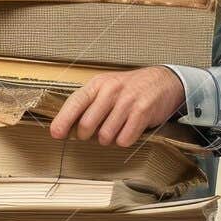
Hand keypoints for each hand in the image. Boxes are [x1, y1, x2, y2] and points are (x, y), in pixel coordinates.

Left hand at [50, 67, 185, 147]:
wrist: (164, 81)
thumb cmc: (130, 88)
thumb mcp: (107, 87)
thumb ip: (88, 103)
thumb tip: (67, 126)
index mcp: (98, 84)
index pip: (75, 103)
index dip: (63, 121)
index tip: (56, 134)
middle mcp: (111, 91)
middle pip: (87, 125)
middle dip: (87, 136)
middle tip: (94, 133)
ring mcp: (127, 101)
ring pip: (105, 136)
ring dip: (108, 139)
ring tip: (116, 128)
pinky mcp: (142, 112)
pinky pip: (124, 139)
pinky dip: (125, 140)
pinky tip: (128, 130)